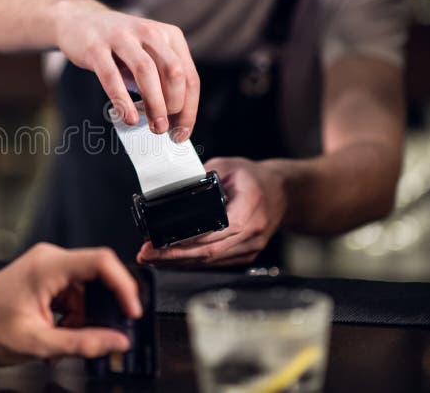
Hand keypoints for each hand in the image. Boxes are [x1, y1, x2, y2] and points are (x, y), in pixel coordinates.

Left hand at [0, 243, 142, 365]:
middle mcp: (50, 260)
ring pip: (85, 291)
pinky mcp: (44, 278)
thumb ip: (83, 343)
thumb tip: (117, 341)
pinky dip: (71, 317)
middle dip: (102, 310)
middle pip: (97, 278)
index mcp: (49, 266)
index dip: (124, 285)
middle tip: (104, 334)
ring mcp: (46, 267)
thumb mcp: (39, 343)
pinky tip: (58, 335)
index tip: (132, 310)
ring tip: (65, 343)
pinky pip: (72, 295)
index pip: (102, 262)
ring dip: (83, 319)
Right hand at [55, 7, 198, 140]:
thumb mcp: (146, 57)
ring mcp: (122, 37)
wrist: (79, 22)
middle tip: (165, 128)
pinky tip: (128, 117)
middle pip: (173, 72)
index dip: (189, 108)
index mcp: (169, 36)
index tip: (182, 132)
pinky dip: (122, 100)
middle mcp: (149, 32)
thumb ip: (159, 83)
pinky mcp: (96, 47)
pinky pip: (111, 76)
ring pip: (146, 71)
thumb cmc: (118, 48)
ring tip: (154, 127)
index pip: (189, 76)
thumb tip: (170, 122)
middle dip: (174, 105)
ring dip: (154, 104)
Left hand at [137, 158, 287, 266]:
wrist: (283, 193)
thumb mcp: (228, 166)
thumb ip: (203, 177)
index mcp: (249, 207)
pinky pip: (216, 262)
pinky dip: (192, 262)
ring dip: (179, 263)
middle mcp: (252, 233)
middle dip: (174, 256)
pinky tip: (172, 261)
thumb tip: (175, 189)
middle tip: (146, 254)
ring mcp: (250, 247)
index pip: (217, 231)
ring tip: (152, 259)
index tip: (161, 242)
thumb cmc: (255, 178)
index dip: (188, 241)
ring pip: (210, 260)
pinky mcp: (245, 255)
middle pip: (209, 252)